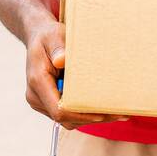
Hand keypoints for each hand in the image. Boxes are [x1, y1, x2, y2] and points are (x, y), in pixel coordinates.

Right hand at [24, 15, 129, 129]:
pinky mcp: (49, 102)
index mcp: (37, 82)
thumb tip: (62, 60)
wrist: (39, 37)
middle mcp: (36, 96)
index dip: (81, 114)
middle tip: (120, 114)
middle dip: (92, 117)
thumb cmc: (48, 36)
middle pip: (66, 118)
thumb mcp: (54, 35)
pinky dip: (86, 112)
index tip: (102, 113)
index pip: (58, 110)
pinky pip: (68, 113)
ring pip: (68, 119)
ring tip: (118, 113)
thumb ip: (58, 48)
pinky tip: (105, 107)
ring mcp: (42, 102)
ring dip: (91, 117)